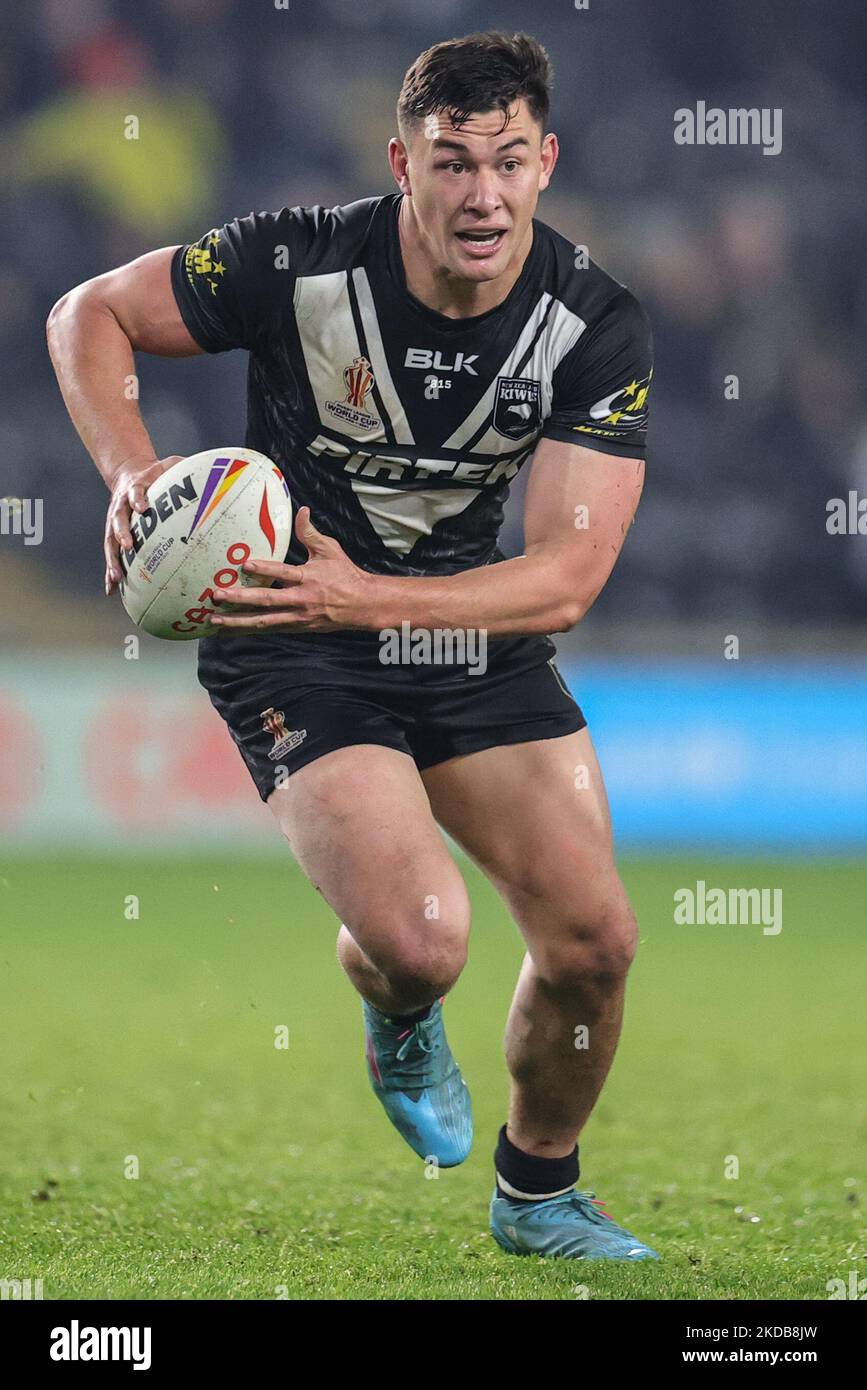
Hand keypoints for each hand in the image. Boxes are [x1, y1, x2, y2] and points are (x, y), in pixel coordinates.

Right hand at [104, 455, 183, 594]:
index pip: (135, 492)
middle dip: (121, 533)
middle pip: (117, 519)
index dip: (137, 498)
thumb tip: (215, 469)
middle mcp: (121, 506)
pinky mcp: (114, 534)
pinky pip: (111, 555)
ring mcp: (115, 521)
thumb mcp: (170, 464)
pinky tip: (112, 589)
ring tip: (117, 577)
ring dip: (112, 559)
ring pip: (110, 542)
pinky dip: (110, 571)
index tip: (142, 508)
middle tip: (128, 546)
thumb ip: (186, 467)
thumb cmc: (155, 472)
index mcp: (135, 487)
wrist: (128, 474)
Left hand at [210, 506, 375, 632]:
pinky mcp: (296, 628)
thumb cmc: (345, 575)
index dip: (265, 569)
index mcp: (309, 578)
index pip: (284, 573)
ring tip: (215, 620)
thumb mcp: (330, 550)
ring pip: (264, 621)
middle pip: (268, 601)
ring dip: (239, 622)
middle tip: (217, 595)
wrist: (362, 605)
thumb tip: (301, 510)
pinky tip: (231, 630)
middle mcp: (301, 600)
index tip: (246, 564)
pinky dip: (249, 630)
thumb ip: (310, 532)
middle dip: (241, 599)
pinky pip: (270, 629)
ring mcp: (298, 617)